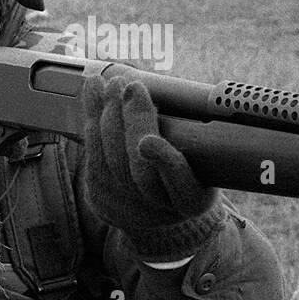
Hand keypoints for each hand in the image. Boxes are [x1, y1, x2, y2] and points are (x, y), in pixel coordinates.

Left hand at [80, 73, 218, 238]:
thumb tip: (193, 94)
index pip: (181, 185)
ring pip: (111, 162)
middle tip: (133, 88)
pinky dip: (92, 123)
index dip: (164, 164)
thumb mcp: (207, 162)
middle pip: (139, 170)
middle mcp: (158, 210)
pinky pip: (92, 158)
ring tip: (110, 85)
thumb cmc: (190, 175)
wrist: (161, 214)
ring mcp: (126, 207)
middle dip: (133, 123)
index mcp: (194, 200)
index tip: (148, 142)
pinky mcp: (100, 198)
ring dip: (108, 117)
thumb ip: (200, 139)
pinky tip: (93, 97)